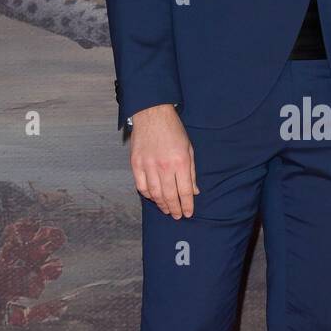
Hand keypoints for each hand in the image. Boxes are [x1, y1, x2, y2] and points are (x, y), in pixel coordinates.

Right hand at [128, 104, 198, 218]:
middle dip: (175, 209)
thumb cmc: (173, 130)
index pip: (185, 191)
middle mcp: (164, 166)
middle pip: (170, 196)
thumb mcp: (189, 149)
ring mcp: (148, 166)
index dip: (187, 205)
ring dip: (162, 205)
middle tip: (178, 216)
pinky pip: (141, 186)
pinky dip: (147, 195)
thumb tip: (194, 191)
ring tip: (167, 210)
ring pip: (155, 194)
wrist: (152, 114)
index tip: (188, 213)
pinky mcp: (136, 164)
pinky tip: (153, 198)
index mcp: (180, 162)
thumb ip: (191, 172)